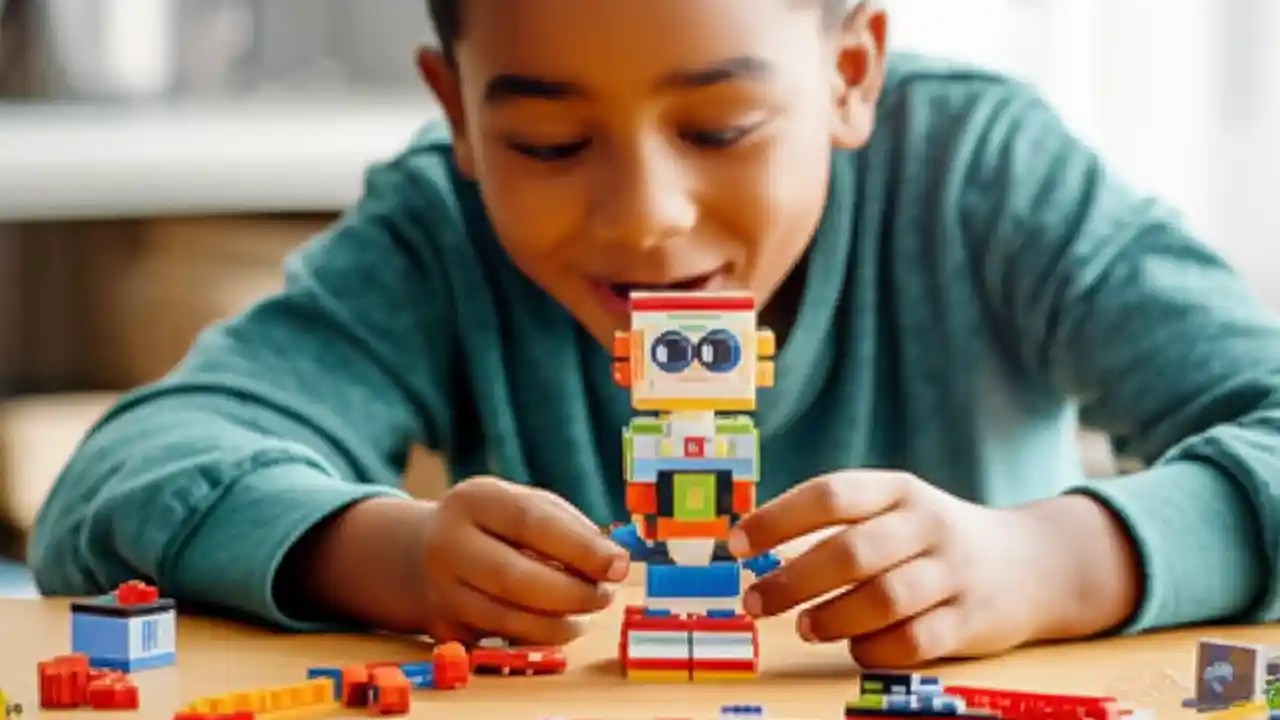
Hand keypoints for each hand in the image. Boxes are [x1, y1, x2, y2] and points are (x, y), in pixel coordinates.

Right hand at [418, 475, 630, 645]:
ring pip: (509, 619)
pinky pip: (502, 641)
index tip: (619, 565)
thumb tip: (614, 564)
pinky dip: (540, 637)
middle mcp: (448, 544)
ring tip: (586, 611)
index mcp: (474, 500)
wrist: (429, 550)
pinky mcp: (446, 628)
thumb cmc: (498, 525)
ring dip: (560, 622)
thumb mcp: (529, 506)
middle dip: (572, 593)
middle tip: (605, 595)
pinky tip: (559, 623)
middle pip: (516, 578)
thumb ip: (571, 529)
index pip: (530, 522)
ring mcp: (441, 590)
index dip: (580, 548)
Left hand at [727, 470, 1054, 667]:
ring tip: (804, 628)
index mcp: (897, 490)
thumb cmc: (932, 538)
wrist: (1032, 564)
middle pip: (850, 550)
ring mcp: (952, 572)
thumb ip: (835, 522)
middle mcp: (926, 524)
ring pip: (883, 598)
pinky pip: (915, 641)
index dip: (776, 519)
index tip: (736, 544)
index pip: (829, 495)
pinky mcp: (971, 620)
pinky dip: (875, 649)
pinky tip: (854, 648)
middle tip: (754, 601)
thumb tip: (751, 544)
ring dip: (832, 617)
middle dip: (792, 580)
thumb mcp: (894, 509)